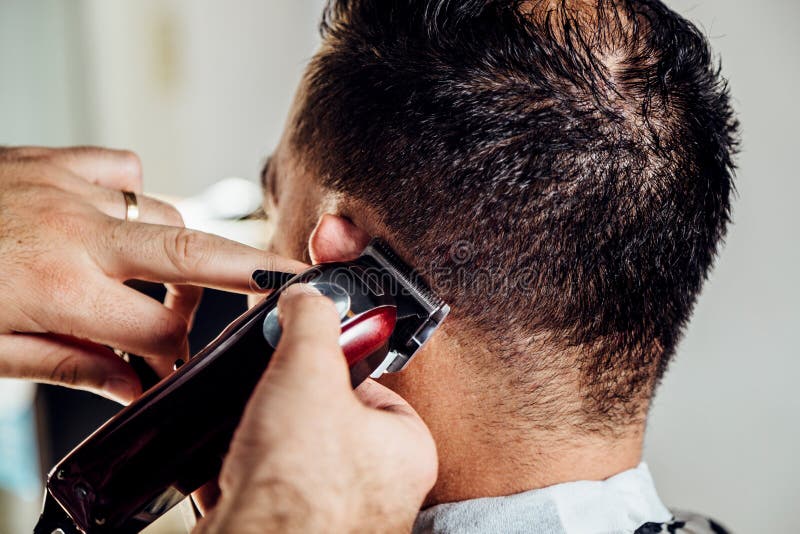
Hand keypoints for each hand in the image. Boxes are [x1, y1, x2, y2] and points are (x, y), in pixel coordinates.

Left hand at [0, 146, 304, 402]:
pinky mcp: (53, 162)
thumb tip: (129, 386)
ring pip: (166, 213)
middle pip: (193, 253)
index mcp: (58, 289)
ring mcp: (68, 189)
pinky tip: (127, 222)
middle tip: (296, 281)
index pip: (154, 331)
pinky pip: (124, 168)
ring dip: (182, 252)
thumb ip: (68, 365)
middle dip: (255, 270)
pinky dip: (139, 195)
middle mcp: (75, 233)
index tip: (169, 373)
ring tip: (168, 282)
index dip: (170, 360)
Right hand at [195, 284, 437, 533]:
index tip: (304, 359)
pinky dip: (249, 477)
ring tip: (251, 439)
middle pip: (330, 420)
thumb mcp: (308, 371)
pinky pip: (272, 491)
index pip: (374, 386)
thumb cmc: (298, 484)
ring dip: (266, 443)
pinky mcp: (296, 531)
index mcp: (408, 451)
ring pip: (297, 459)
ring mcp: (340, 517)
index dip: (332, 366)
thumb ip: (313, 322)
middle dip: (292, 407)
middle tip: (272, 401)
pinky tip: (235, 469)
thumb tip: (309, 296)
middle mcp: (383, 491)